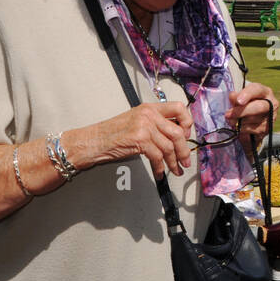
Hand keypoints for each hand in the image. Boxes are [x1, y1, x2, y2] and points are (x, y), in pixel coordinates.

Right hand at [80, 102, 194, 177]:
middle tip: (186, 160)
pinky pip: (158, 156)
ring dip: (174, 162)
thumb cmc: (111, 134)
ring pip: (169, 146)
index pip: (179, 108)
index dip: (187, 123)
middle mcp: (148, 114)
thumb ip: (156, 124)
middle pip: (178, 132)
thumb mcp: (136, 121)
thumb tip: (176, 137)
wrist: (92, 141)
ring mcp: (144, 126)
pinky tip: (159, 172)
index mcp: (149, 108)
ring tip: (175, 169)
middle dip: (184, 150)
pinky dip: (160, 167)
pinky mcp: (139, 139)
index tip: (187, 136)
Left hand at [226, 82, 278, 151]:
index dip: (247, 95)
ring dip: (239, 121)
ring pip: (255, 119)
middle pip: (260, 107)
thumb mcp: (240, 96)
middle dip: (242, 111)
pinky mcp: (267, 129)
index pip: (257, 90)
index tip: (238, 101)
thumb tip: (232, 97)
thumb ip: (236, 96)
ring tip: (229, 120)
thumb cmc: (245, 103)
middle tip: (228, 114)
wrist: (251, 118)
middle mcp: (272, 103)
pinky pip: (253, 130)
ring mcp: (271, 117)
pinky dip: (242, 128)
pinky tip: (237, 126)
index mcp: (265, 92)